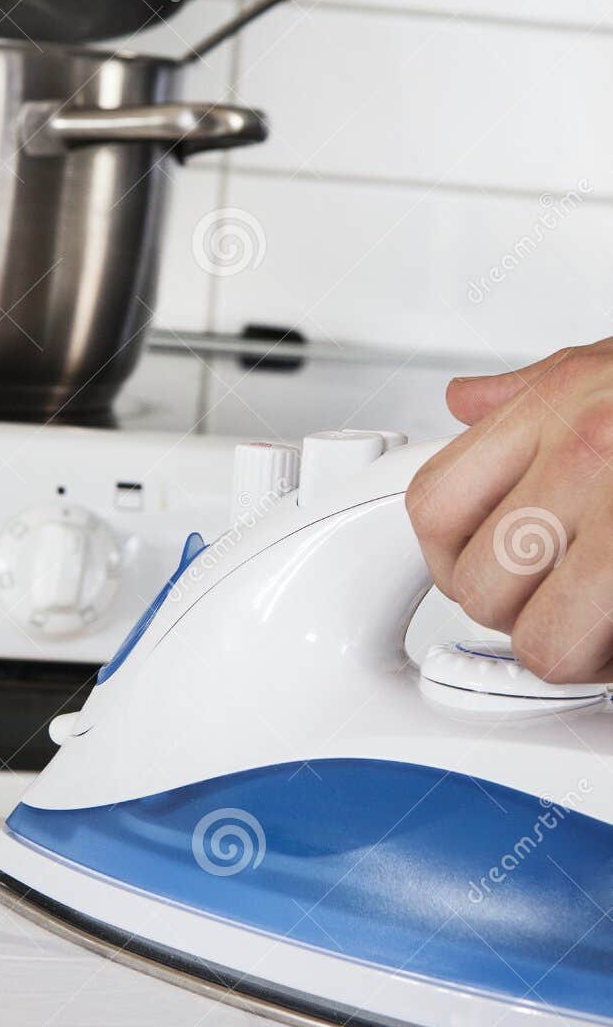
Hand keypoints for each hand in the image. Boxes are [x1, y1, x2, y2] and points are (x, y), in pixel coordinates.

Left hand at [406, 340, 612, 683]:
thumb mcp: (609, 367)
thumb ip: (533, 391)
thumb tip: (468, 403)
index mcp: (558, 407)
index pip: (432, 505)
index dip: (445, 557)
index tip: (474, 570)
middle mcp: (588, 454)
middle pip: (479, 586)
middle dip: (515, 613)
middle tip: (556, 603)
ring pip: (544, 642)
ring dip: (572, 651)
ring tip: (600, 623)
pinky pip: (607, 659)